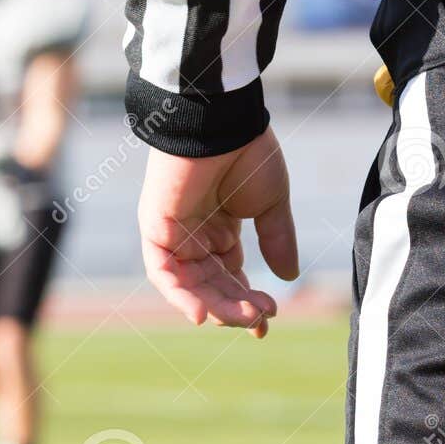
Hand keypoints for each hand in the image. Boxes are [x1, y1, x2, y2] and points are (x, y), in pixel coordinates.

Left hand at [137, 127, 299, 334]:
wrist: (222, 122)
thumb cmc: (247, 153)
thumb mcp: (271, 203)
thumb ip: (276, 240)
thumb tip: (287, 277)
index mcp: (222, 228)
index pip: (231, 277)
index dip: (249, 302)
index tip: (269, 321)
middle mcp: (196, 235)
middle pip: (213, 287)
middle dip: (237, 308)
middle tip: (262, 319)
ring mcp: (175, 233)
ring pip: (190, 286)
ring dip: (216, 307)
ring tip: (246, 317)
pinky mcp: (157, 229)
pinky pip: (163, 272)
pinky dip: (180, 296)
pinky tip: (203, 316)